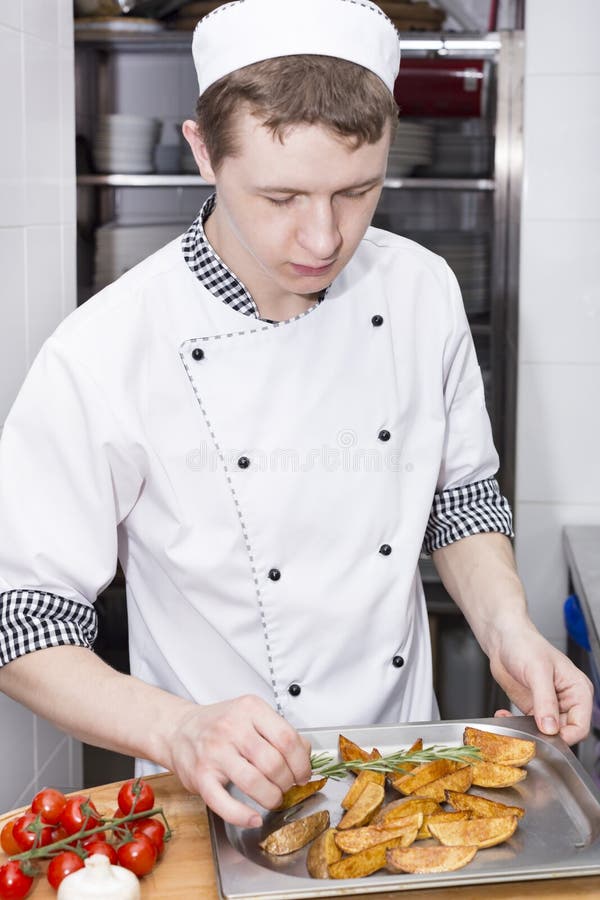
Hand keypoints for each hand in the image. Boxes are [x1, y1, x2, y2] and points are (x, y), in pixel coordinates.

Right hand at [165, 694, 311, 827]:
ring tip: (272, 798)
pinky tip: (254, 818)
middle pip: (274, 763)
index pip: (287, 738)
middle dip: (287, 782)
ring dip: (271, 798)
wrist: (179, 730)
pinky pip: (224, 803)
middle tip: (286, 787)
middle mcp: (232, 728)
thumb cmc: (219, 725)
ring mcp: (215, 752)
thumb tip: (306, 755)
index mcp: (250, 709)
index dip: (301, 763)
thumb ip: (279, 731)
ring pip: (255, 783)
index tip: (303, 774)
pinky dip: (243, 816)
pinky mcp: (200, 777)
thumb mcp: (251, 716)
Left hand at [489, 625, 592, 744]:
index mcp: (578, 690)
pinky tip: (504, 714)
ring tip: (511, 721)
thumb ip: (545, 701)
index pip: (581, 726)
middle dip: (545, 735)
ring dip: (528, 731)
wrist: (503, 639)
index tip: (546, 736)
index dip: (566, 736)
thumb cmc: (525, 644)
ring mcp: (549, 706)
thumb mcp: (537, 671)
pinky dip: (516, 725)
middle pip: (564, 733)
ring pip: (545, 732)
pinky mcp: (532, 708)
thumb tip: (550, 727)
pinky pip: (529, 726)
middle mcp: (567, 701)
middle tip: (525, 731)